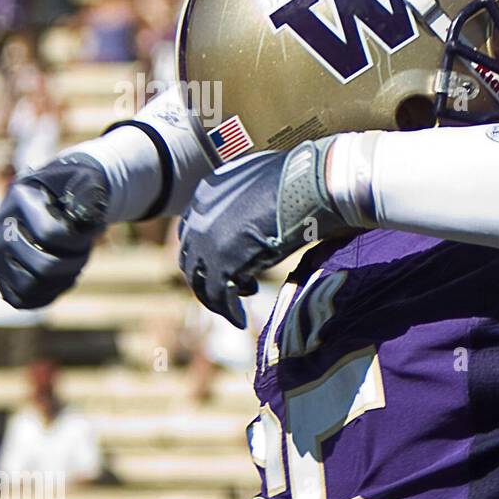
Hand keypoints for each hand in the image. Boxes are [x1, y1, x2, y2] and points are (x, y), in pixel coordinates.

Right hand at [0, 154, 109, 307]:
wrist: (52, 197)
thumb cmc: (74, 191)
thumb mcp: (86, 182)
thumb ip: (89, 193)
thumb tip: (86, 210)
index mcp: (21, 199)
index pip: (52, 234)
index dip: (83, 238)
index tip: (97, 228)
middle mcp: (1, 228)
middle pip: (44, 267)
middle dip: (76, 262)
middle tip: (85, 250)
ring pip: (31, 286)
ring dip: (63, 280)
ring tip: (74, 264)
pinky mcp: (1, 275)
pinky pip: (23, 299)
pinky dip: (49, 294)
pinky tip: (63, 277)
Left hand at [178, 141, 345, 328]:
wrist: (308, 185)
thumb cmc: (300, 178)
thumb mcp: (262, 178)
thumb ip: (249, 195)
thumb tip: (262, 206)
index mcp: (206, 193)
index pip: (190, 231)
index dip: (204, 253)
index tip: (222, 265)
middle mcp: (199, 217)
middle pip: (192, 260)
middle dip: (208, 279)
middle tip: (229, 290)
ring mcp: (208, 241)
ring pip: (201, 282)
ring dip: (217, 299)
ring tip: (236, 309)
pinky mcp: (224, 262)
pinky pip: (220, 295)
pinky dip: (229, 311)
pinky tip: (240, 320)